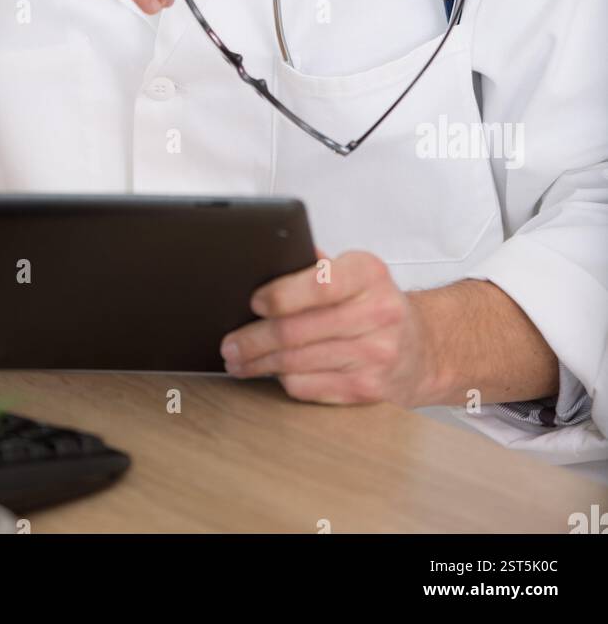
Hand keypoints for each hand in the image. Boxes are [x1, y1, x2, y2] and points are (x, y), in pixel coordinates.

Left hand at [220, 249, 435, 407]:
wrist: (424, 348)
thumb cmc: (375, 304)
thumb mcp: (355, 272)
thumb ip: (316, 266)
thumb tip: (264, 262)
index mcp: (369, 274)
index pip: (320, 283)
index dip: (281, 295)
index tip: (253, 302)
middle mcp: (378, 313)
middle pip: (298, 330)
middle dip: (253, 338)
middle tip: (229, 343)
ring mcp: (375, 355)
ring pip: (298, 362)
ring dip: (259, 363)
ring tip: (239, 361)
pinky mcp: (368, 390)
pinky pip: (309, 387)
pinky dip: (283, 380)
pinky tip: (272, 374)